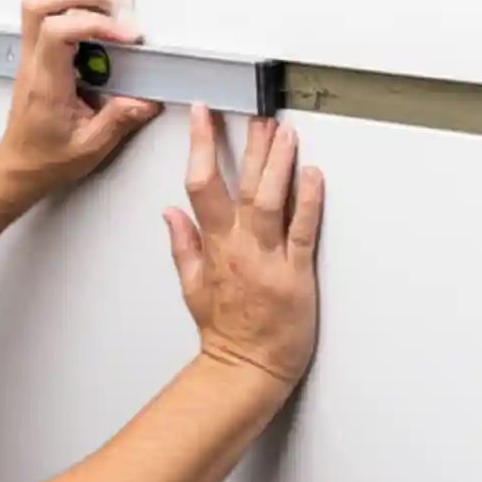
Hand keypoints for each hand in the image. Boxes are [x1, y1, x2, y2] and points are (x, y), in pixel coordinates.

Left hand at [0, 0, 161, 193]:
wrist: (20, 164)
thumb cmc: (47, 157)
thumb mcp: (90, 147)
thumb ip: (119, 119)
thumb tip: (145, 99)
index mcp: (46, 83)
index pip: (58, 32)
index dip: (95, 23)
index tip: (127, 36)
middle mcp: (33, 62)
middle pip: (41, 4)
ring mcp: (32, 54)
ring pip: (36, 1)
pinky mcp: (38, 52)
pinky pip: (41, 10)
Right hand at [162, 104, 324, 387]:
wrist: (248, 368)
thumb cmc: (225, 331)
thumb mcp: (192, 287)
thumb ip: (183, 245)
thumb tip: (169, 212)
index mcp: (214, 247)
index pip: (200, 184)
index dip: (200, 145)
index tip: (203, 115)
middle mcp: (240, 247)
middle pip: (242, 185)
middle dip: (250, 145)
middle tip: (257, 113)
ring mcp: (269, 259)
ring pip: (271, 201)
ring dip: (279, 163)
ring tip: (285, 132)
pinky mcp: (297, 273)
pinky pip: (303, 231)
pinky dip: (308, 201)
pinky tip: (313, 174)